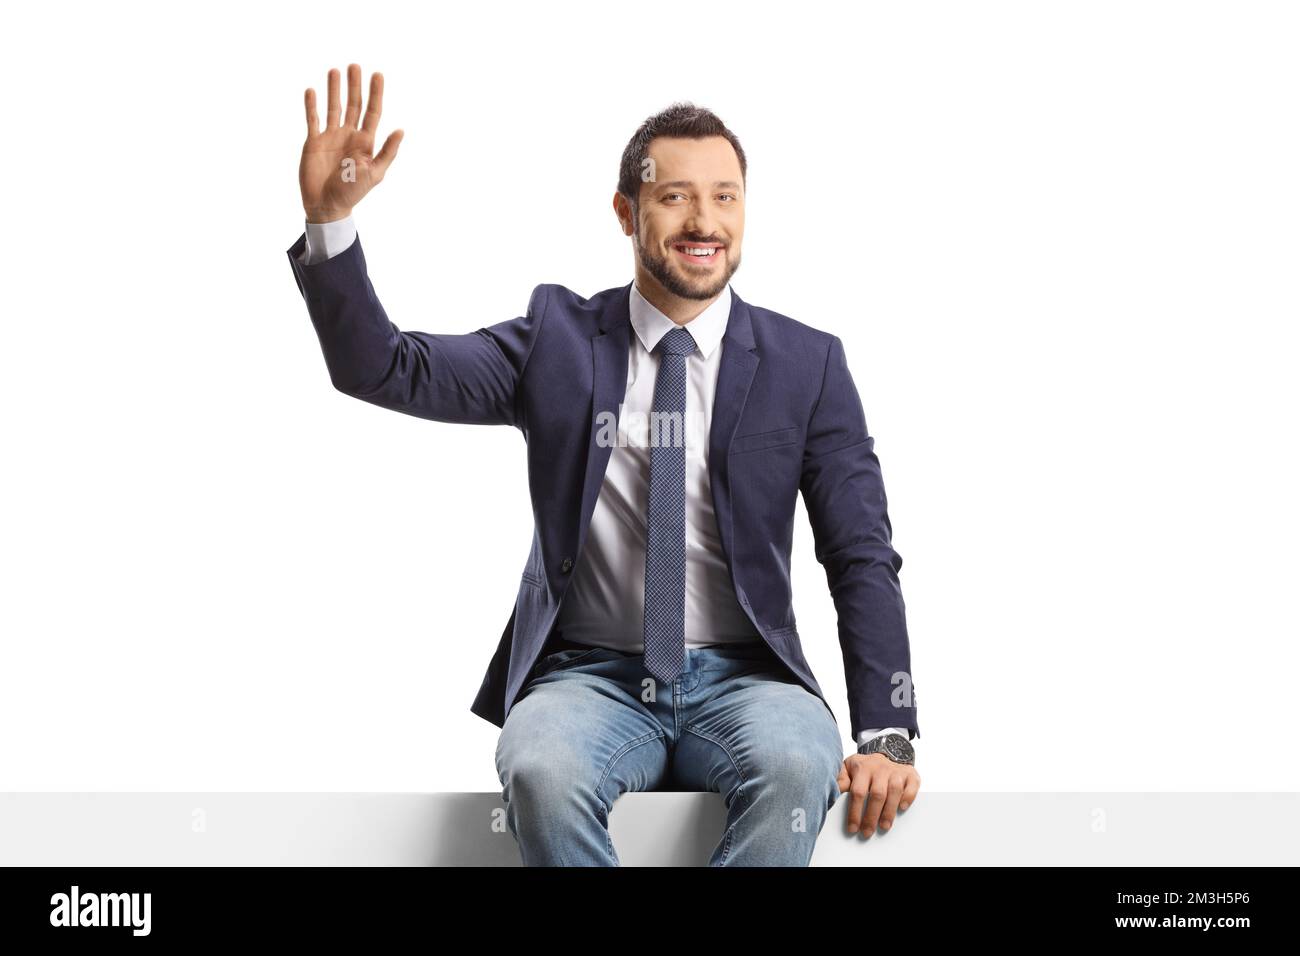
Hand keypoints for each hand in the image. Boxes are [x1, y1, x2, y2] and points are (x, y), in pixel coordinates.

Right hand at [299, 63, 403, 222]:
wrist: (327, 206)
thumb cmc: (353, 193)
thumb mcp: (374, 173)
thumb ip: (387, 152)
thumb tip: (401, 130)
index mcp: (365, 142)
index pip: (372, 112)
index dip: (376, 94)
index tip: (377, 75)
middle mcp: (348, 135)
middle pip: (353, 105)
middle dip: (355, 86)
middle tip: (355, 66)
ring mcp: (331, 137)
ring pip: (333, 107)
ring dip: (334, 90)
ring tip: (335, 71)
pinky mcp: (313, 141)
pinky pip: (312, 119)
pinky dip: (311, 105)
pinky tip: (312, 91)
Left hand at [837, 752, 919, 836]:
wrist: (887, 751)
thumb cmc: (865, 766)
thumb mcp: (848, 768)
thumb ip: (840, 779)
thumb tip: (833, 792)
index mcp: (862, 767)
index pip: (858, 792)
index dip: (855, 812)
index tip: (852, 828)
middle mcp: (880, 768)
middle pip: (877, 794)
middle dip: (871, 816)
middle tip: (867, 833)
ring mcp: (896, 771)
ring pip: (894, 791)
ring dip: (889, 811)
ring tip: (883, 827)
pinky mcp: (910, 774)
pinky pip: (911, 786)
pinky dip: (908, 798)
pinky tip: (902, 809)